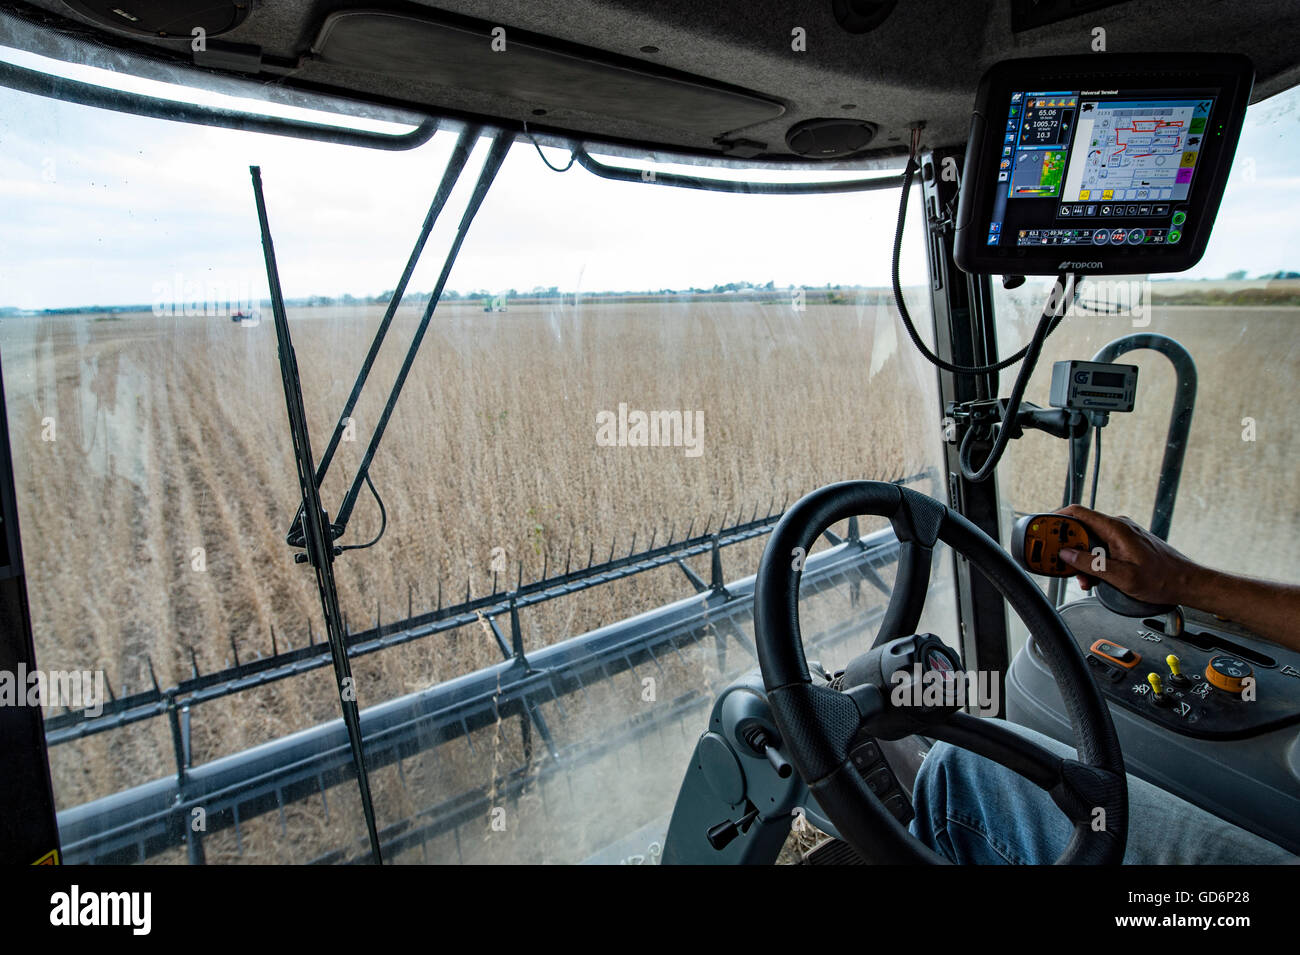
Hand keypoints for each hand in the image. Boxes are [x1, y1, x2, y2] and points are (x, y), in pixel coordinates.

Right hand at [1053, 504, 1200, 605]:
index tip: (1042, 531)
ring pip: (1091, 540)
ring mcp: (1122, 535)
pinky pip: (1102, 547)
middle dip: (1068, 547)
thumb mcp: (1122, 577)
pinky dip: (1094, 560)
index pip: (1078, 513)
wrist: (1188, 582)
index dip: (1056, 518)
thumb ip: (1091, 564)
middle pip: (1081, 529)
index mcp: (1116, 529)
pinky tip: (1096, 577)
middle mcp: (1118, 527)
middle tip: (1060, 563)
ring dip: (1082, 558)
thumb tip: (1067, 554)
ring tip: (1084, 578)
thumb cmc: (1163, 579)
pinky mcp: (1125, 544)